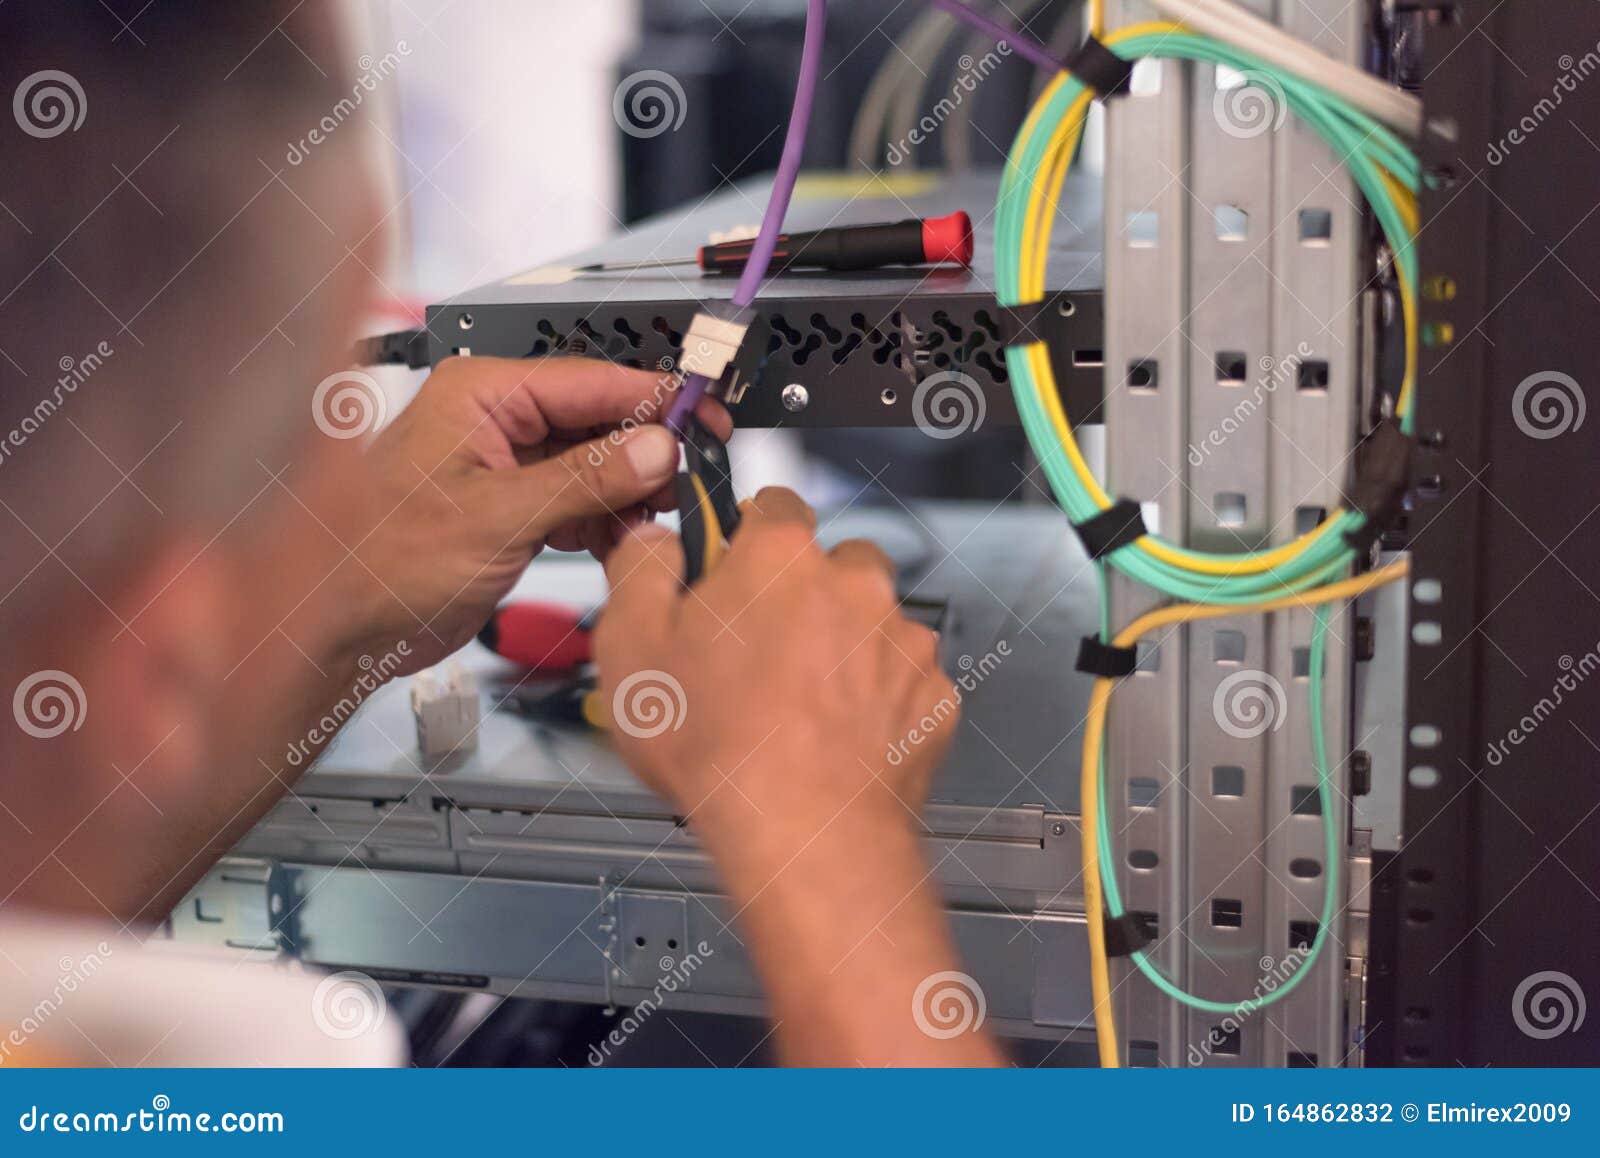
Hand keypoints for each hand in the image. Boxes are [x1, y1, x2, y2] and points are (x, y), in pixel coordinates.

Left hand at [329, 355, 729, 672]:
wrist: (340, 628)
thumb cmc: (377, 561)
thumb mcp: (497, 518)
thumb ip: (585, 479)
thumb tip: (654, 447)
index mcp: (482, 394)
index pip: (591, 380)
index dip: (656, 398)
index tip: (706, 415)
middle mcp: (496, 420)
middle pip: (600, 419)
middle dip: (646, 453)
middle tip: (690, 479)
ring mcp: (506, 466)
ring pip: (597, 463)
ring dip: (629, 494)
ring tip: (652, 521)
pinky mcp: (512, 509)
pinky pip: (580, 501)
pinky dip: (605, 522)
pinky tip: (618, 542)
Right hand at [593, 487, 999, 1065]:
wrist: (804, 836)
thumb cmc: (720, 747)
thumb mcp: (630, 646)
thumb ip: (640, 570)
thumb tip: (653, 540)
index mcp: (781, 557)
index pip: (774, 502)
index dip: (747, 535)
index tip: (731, 569)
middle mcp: (855, 585)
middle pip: (833, 563)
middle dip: (804, 595)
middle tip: (760, 653)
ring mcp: (902, 642)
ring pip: (873, 624)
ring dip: (844, 649)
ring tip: (796, 708)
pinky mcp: (933, 699)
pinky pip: (904, 683)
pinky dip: (877, 702)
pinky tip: (836, 739)